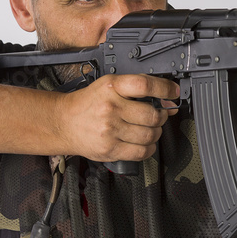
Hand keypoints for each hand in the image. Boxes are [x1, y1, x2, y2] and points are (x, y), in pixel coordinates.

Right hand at [57, 74, 179, 161]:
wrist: (64, 123)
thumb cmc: (88, 104)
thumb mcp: (108, 86)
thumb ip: (136, 90)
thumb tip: (166, 100)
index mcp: (110, 87)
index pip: (144, 85)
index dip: (164, 89)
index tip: (173, 92)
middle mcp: (110, 108)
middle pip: (152, 114)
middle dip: (161, 116)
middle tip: (158, 116)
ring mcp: (110, 131)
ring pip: (150, 134)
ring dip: (156, 133)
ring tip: (150, 129)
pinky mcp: (110, 149)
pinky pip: (141, 152)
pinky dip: (149, 148)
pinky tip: (144, 142)